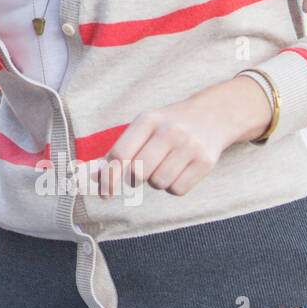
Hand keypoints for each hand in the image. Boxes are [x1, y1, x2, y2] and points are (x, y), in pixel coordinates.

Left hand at [92, 78, 267, 197]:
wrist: (213, 115)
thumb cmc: (168, 125)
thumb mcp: (144, 126)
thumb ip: (119, 150)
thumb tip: (93, 178)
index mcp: (148, 120)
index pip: (120, 154)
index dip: (108, 178)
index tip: (103, 193)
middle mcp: (169, 131)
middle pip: (138, 173)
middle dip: (135, 179)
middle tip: (141, 172)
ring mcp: (189, 146)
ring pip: (158, 184)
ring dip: (156, 182)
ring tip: (164, 165)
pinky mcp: (206, 162)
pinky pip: (177, 190)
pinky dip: (173, 187)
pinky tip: (178, 170)